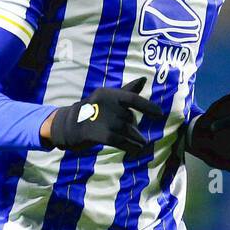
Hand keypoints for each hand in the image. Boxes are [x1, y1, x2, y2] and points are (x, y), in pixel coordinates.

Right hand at [46, 77, 163, 153]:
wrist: (70, 125)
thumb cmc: (92, 110)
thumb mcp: (107, 97)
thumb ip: (127, 90)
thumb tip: (144, 79)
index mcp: (109, 94)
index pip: (132, 99)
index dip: (147, 107)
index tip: (159, 114)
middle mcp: (107, 105)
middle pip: (130, 119)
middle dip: (135, 128)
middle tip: (137, 135)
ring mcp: (104, 120)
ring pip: (128, 131)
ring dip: (137, 139)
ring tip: (141, 144)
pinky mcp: (101, 135)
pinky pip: (122, 142)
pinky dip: (131, 147)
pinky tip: (135, 150)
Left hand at [185, 89, 229, 171]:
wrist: (209, 136)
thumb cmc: (213, 118)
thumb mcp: (218, 107)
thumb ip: (228, 100)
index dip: (225, 124)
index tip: (211, 127)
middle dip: (222, 139)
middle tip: (208, 138)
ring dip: (220, 150)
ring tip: (210, 145)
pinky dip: (222, 160)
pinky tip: (214, 155)